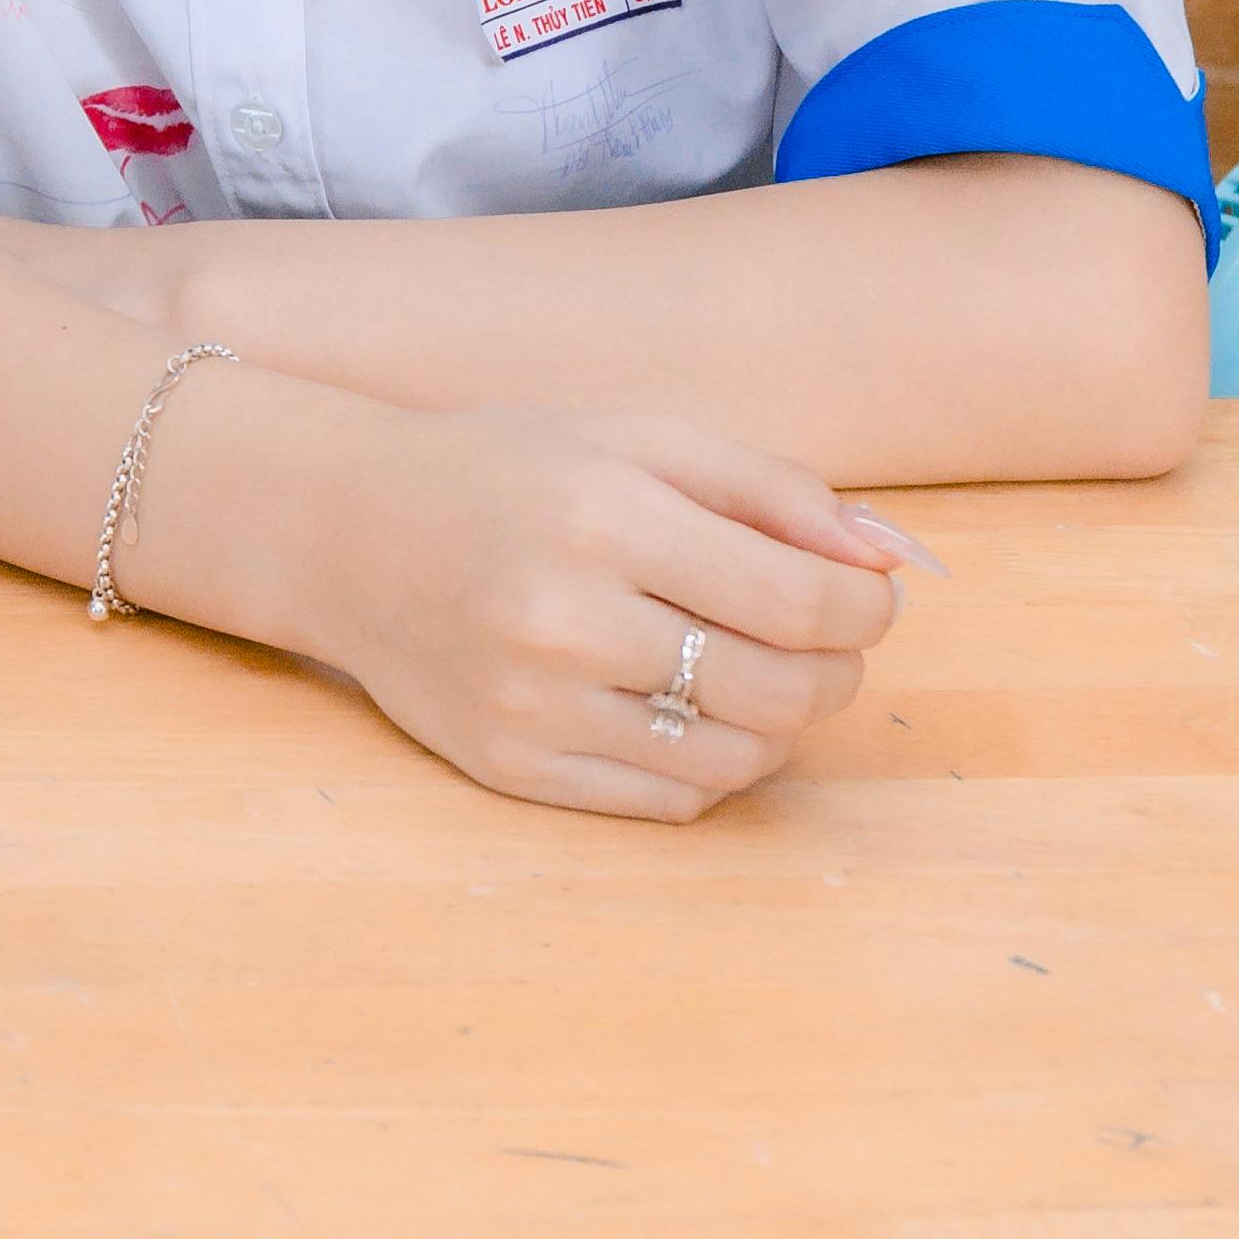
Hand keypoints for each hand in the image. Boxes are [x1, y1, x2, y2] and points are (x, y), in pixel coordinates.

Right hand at [274, 391, 909, 818]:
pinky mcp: (512, 769)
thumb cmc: (509, 471)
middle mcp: (564, 616)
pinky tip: (692, 711)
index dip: (863, 611)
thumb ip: (771, 489)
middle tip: (827, 643)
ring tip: (760, 676)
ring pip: (732, 760)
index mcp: (602, 513)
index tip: (868, 599)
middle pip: (777, 691)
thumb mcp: (635, 437)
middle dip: (835, 672)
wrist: (346, 529)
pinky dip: (711, 766)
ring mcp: (534, 705)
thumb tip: (892, 557)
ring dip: (781, 725)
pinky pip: (667, 802)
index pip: (797, 603)